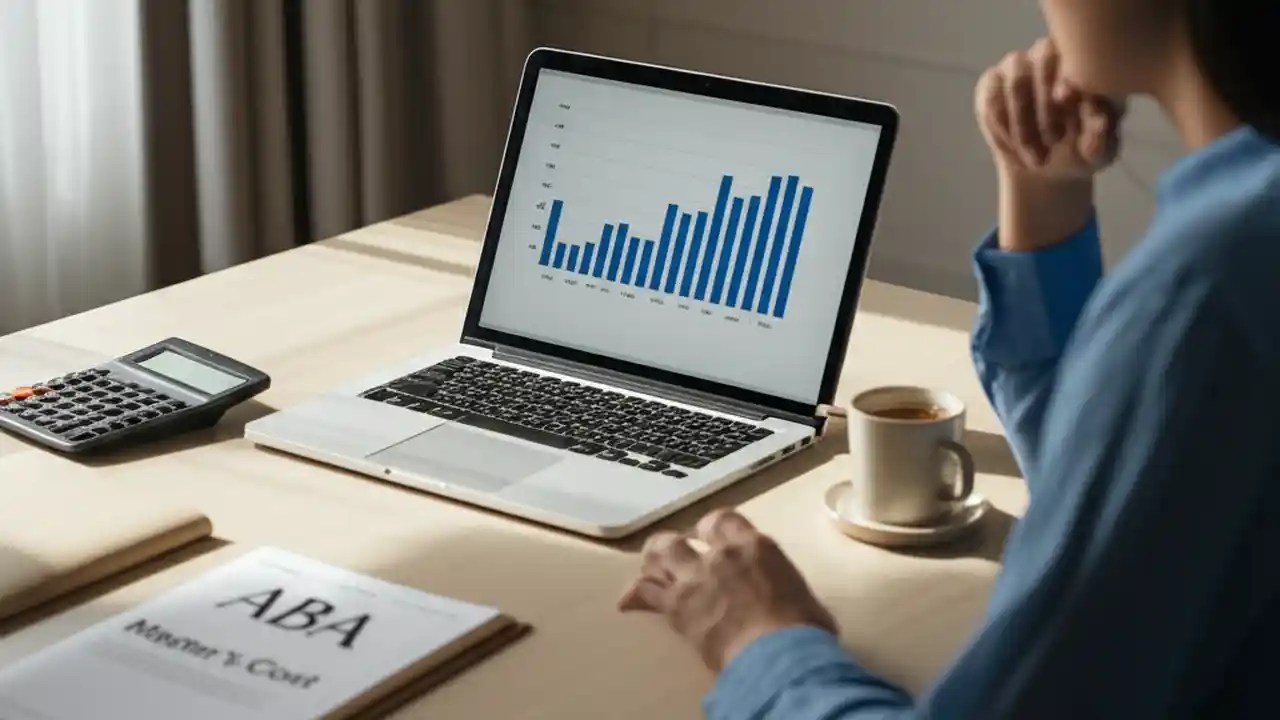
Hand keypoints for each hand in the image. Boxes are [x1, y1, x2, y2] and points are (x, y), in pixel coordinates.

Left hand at [618, 509, 836, 671]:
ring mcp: (693, 580)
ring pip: (658, 556)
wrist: (778, 657)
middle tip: (677, 558)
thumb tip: (783, 600)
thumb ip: (780, 586)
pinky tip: (628, 603)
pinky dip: (635, 597)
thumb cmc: (803, 630)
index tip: (709, 539)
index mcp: (754, 547)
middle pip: (683, 536)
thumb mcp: (801, 596)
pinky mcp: (676, 609)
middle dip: (675, 544)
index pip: (722, 520)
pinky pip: (646, 594)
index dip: (710, 528)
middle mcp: (719, 556)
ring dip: (652, 563)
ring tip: (651, 573)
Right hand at [976, 38, 1122, 178]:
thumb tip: (1100, 122)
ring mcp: (1017, 65)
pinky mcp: (990, 83)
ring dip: (1024, 122)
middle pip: (1044, 58)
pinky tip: (1013, 149)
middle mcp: (1049, 53)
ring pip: (1016, 81)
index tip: (1071, 120)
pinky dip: (1002, 128)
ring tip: (1035, 156)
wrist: (1045, 167)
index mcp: (1083, 61)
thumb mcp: (1098, 154)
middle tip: (1053, 142)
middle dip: (1047, 105)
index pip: (1077, 52)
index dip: (1072, 81)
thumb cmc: (1081, 152)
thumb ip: (1102, 139)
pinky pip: (992, 99)